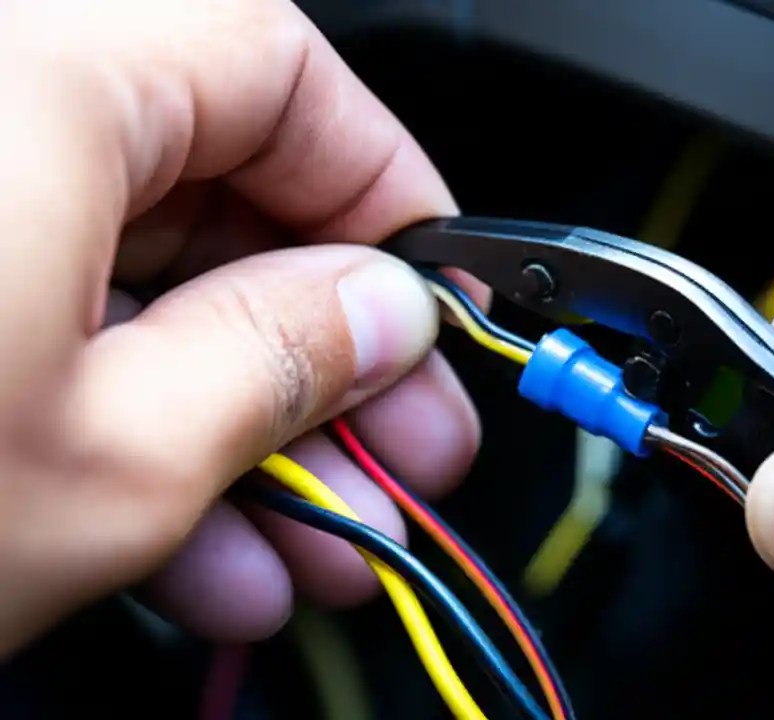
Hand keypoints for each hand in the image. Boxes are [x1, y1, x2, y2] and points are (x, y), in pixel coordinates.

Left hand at [0, 0, 479, 651]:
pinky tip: (190, 552)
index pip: (278, 70)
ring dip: (234, 425)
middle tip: (394, 458)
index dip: (386, 196)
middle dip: (316, 356)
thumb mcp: (116, 459)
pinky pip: (35, 315)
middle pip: (209, 193)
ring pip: (126, 278)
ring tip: (307, 548)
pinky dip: (119, 428)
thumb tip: (380, 315)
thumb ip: (284, 359)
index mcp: (35, 73)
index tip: (433, 305)